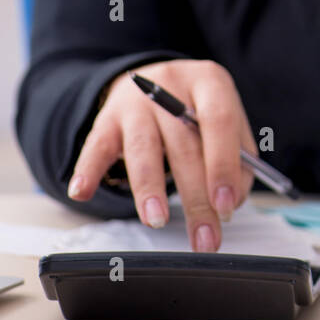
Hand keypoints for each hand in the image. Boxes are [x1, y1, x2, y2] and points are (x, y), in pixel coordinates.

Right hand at [66, 59, 255, 251]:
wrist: (154, 83)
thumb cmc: (196, 109)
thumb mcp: (226, 120)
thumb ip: (238, 158)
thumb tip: (231, 200)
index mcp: (209, 81)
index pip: (219, 121)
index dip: (223, 165)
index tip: (225, 205)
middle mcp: (171, 87)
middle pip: (183, 145)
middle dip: (195, 199)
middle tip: (205, 238)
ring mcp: (136, 102)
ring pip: (142, 149)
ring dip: (150, 189)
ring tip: (157, 221)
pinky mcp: (107, 119)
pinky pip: (95, 147)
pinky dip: (87, 171)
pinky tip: (81, 193)